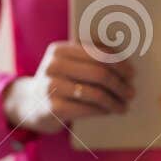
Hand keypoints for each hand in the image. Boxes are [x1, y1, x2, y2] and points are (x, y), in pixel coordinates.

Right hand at [3, 41, 134, 133]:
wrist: (29, 105)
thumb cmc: (59, 81)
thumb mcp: (67, 64)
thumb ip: (89, 57)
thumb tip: (122, 56)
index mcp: (59, 50)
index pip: (97, 54)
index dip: (118, 64)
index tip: (131, 73)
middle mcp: (53, 66)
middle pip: (99, 73)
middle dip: (119, 84)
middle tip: (130, 92)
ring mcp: (51, 87)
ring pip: (95, 93)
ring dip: (114, 100)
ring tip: (124, 105)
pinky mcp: (53, 108)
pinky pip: (87, 108)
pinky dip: (102, 110)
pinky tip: (109, 111)